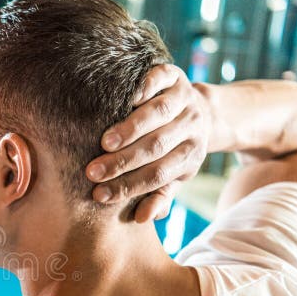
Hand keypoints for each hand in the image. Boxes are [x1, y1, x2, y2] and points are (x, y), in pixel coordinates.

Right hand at [85, 64, 210, 222]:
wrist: (204, 111)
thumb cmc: (176, 150)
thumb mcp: (174, 176)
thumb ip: (159, 196)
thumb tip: (142, 219)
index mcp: (191, 155)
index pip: (157, 175)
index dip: (128, 186)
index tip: (98, 195)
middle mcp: (191, 126)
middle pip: (156, 146)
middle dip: (123, 162)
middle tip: (92, 172)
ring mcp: (185, 99)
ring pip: (159, 114)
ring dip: (131, 129)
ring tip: (105, 143)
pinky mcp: (175, 76)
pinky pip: (161, 79)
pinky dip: (146, 87)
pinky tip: (127, 98)